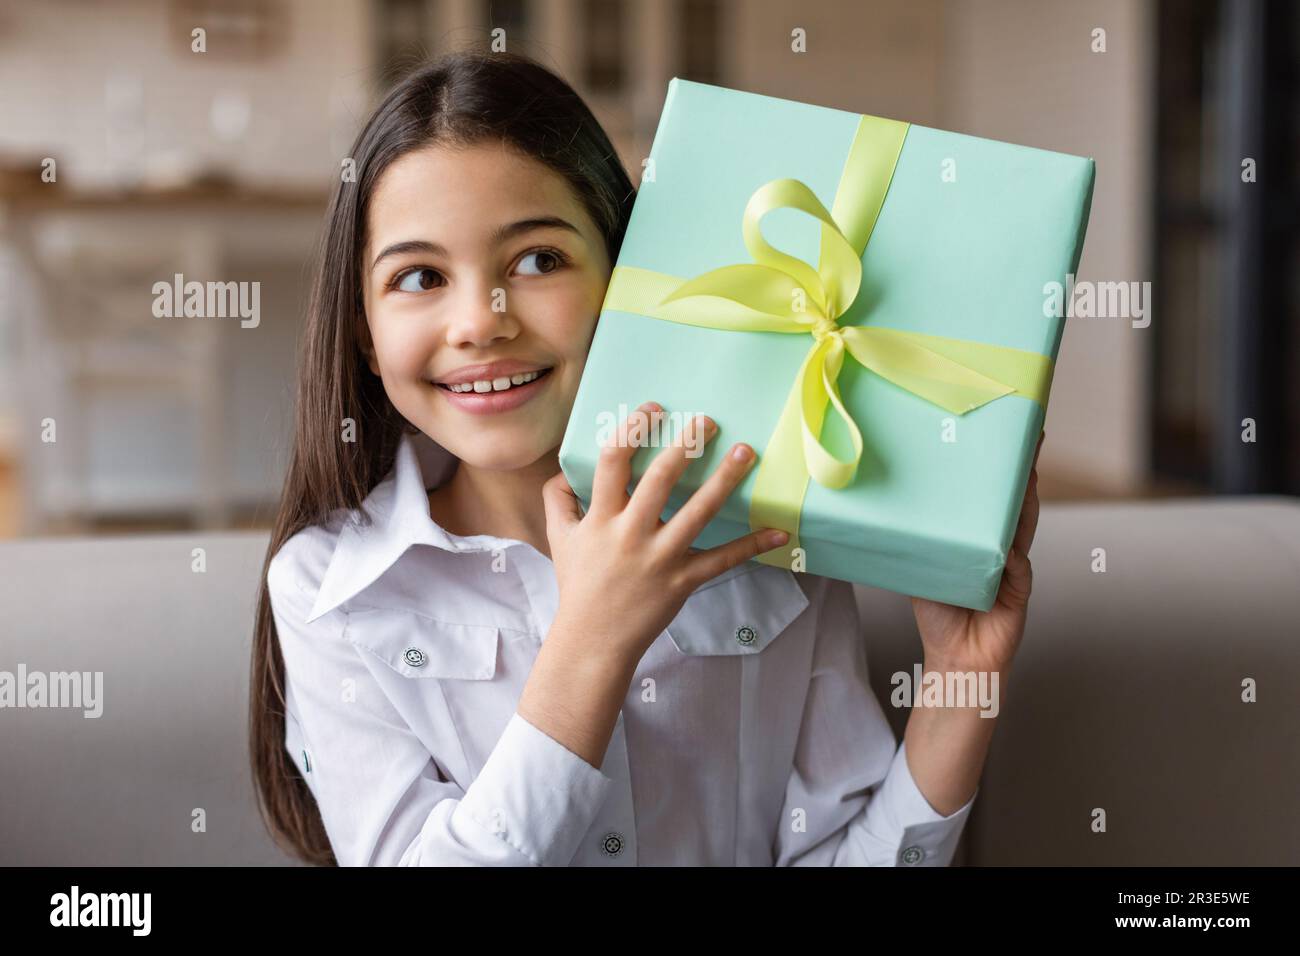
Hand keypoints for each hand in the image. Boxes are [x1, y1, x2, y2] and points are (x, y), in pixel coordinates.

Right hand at [542, 402, 788, 667]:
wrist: (593, 640)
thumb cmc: (579, 584)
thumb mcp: (559, 538)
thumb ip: (558, 498)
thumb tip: (565, 468)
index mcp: (601, 518)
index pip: (613, 462)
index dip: (633, 429)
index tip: (654, 408)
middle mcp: (631, 534)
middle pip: (660, 479)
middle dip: (685, 445)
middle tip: (708, 422)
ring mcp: (660, 558)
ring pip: (697, 512)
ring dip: (724, 480)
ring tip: (745, 452)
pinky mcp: (683, 580)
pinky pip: (722, 560)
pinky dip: (751, 546)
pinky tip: (779, 532)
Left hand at [909, 430, 1044, 675]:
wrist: (956, 657)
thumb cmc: (941, 613)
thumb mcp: (924, 568)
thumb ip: (921, 541)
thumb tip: (894, 508)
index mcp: (982, 539)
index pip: (995, 499)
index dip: (1002, 470)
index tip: (1007, 437)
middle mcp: (1003, 547)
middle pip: (1017, 503)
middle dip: (1023, 471)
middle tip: (1028, 439)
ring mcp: (1014, 568)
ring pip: (1024, 528)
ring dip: (1026, 502)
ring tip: (1026, 474)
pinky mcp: (1018, 593)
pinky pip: (1019, 570)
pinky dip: (1014, 559)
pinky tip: (1010, 549)